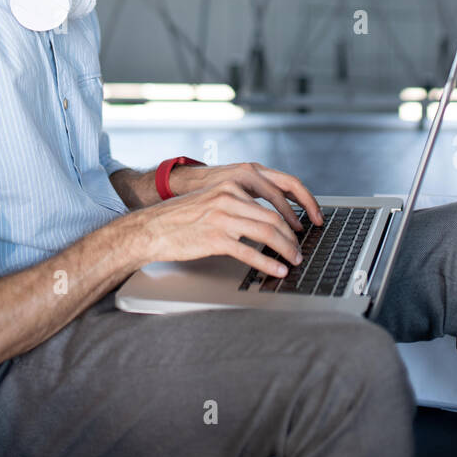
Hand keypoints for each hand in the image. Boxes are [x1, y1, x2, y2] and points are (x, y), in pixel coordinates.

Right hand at [134, 169, 320, 278]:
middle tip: (300, 250)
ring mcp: (223, 218)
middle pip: (274, 218)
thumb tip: (264, 220)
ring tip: (294, 261)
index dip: (294, 213)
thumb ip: (237, 204)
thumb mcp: (213, 200)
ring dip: (286, 250)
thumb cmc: (181, 218)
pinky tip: (276, 270)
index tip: (304, 225)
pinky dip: (268, 264)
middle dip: (292, 237)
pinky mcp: (216, 238)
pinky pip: (250, 252)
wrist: (153, 228)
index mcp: (232, 186)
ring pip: (267, 233)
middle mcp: (229, 197)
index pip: (273, 199)